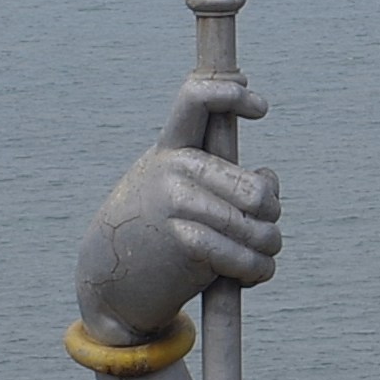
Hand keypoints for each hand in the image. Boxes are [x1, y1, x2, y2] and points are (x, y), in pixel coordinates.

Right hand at [76, 70, 280, 352]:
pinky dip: (258, 271)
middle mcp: (173, 170)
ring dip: (268, 247)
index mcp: (169, 150)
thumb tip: (268, 178)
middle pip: (257, 190)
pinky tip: (247, 276)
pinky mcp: (189, 243)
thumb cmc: (154, 235)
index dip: (231, 94)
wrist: (108, 285)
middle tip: (263, 227)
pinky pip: (250, 258)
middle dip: (271, 213)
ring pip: (261, 228)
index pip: (196, 99)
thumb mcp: (178, 193)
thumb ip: (223, 177)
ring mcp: (179, 204)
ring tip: (258, 255)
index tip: (261, 107)